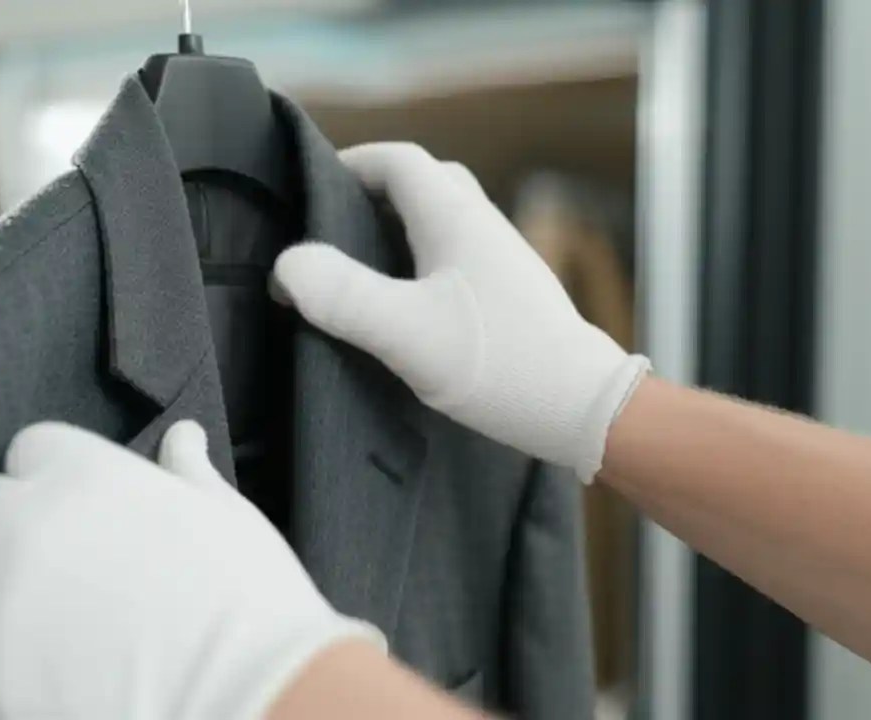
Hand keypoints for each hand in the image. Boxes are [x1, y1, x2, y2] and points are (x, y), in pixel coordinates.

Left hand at [0, 421, 382, 719]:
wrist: (245, 695)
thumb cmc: (247, 597)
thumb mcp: (227, 515)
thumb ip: (188, 471)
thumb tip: (182, 436)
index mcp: (86, 477)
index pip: (34, 449)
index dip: (60, 472)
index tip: (86, 499)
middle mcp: (29, 531)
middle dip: (24, 525)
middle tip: (81, 557)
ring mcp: (5, 605)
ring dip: (14, 595)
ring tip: (79, 621)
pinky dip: (15, 661)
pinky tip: (69, 668)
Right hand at [272, 143, 649, 478]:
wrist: (582, 408)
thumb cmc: (498, 364)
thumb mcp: (406, 333)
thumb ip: (343, 296)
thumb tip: (288, 265)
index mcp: (455, 217)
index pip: (397, 161)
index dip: (351, 163)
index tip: (310, 189)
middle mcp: (482, 225)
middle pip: (422, 184)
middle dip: (372, 195)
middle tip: (330, 228)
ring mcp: (502, 259)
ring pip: (442, 222)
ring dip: (397, 231)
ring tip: (356, 270)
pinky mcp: (511, 295)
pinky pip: (456, 258)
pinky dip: (421, 264)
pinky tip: (405, 308)